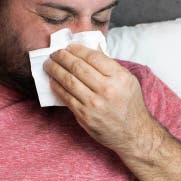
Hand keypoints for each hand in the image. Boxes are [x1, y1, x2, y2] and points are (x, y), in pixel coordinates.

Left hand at [44, 44, 160, 157]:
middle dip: (62, 57)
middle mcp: (106, 89)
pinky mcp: (84, 115)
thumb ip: (110, 66)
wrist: (132, 133)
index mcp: (119, 77)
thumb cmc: (130, 105)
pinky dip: (56, 86)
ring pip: (68, 81)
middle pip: (78, 67)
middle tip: (54, 53)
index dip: (77, 50)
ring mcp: (93, 103)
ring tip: (48, 64)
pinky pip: (66, 97)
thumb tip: (90, 51)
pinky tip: (52, 80)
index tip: (69, 47)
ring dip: (55, 70)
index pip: (93, 57)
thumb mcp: (128, 80)